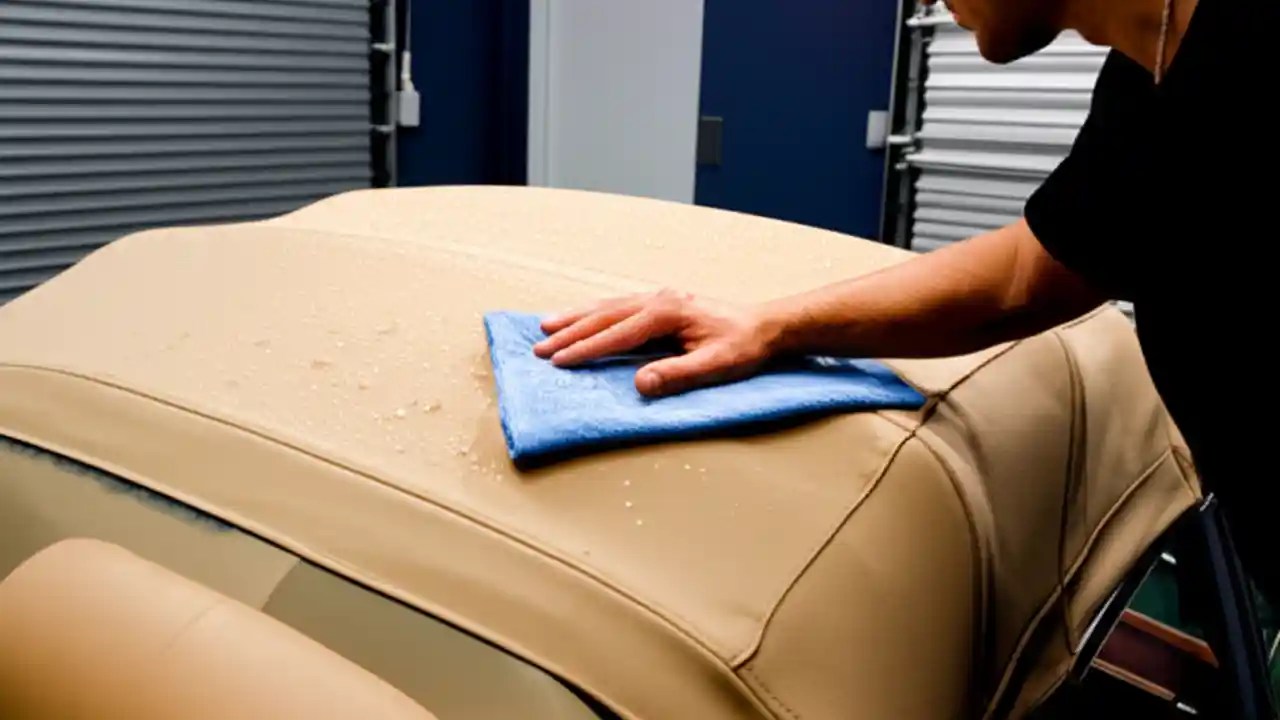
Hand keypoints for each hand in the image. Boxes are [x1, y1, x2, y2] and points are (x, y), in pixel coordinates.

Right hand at [533, 289, 776, 396]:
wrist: (767, 326)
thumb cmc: (744, 347)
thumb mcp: (716, 365)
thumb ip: (677, 375)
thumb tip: (640, 384)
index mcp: (667, 313)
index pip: (617, 334)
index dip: (586, 349)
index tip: (558, 362)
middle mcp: (658, 300)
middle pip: (604, 315)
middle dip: (570, 333)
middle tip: (539, 348)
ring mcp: (659, 298)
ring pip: (608, 306)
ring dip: (577, 318)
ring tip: (546, 327)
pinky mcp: (662, 303)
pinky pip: (619, 306)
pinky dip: (595, 313)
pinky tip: (582, 319)